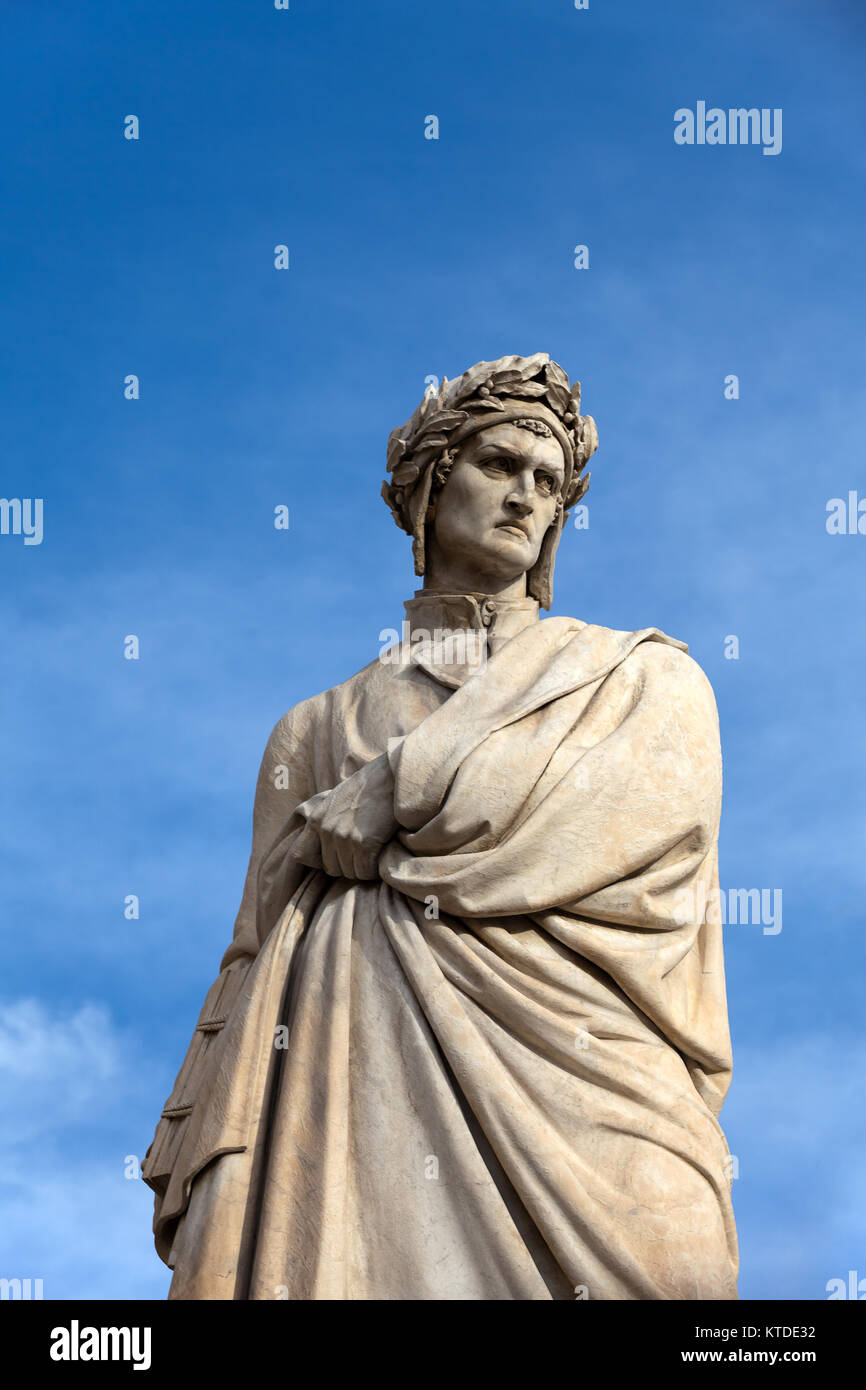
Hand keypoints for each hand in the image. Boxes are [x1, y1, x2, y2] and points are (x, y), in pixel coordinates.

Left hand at [289, 752, 398, 880]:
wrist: (390, 777)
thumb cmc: (368, 788)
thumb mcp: (336, 800)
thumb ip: (325, 821)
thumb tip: (324, 843)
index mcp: (315, 820)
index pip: (302, 854)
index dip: (323, 860)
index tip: (338, 857)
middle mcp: (325, 830)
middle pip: (332, 868)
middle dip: (348, 865)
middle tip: (363, 854)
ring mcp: (343, 837)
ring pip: (350, 872)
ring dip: (363, 868)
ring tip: (374, 852)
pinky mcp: (363, 844)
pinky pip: (365, 872)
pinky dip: (374, 869)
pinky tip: (381, 853)